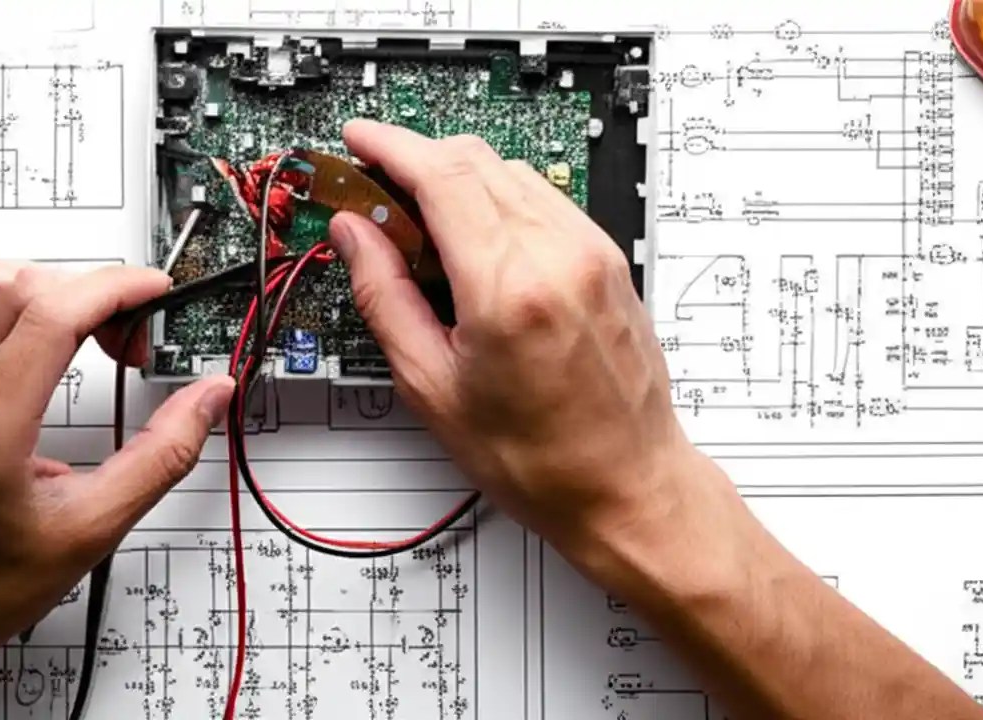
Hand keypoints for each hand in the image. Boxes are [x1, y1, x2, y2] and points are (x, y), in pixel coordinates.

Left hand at [0, 262, 234, 713]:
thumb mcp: (88, 532)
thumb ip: (160, 457)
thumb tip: (206, 399)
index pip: (50, 314)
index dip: (115, 288)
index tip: (154, 291)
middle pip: (26, 288)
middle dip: (96, 295)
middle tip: (135, 339)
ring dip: (54, 292)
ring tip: (94, 335)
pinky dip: (15, 308)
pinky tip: (45, 344)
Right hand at [328, 120, 720, 564]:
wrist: (627, 486)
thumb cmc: (539, 459)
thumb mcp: (433, 386)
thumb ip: (385, 297)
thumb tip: (355, 237)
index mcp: (509, 288)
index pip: (440, 176)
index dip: (390, 146)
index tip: (359, 140)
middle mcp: (559, 255)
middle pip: (475, 161)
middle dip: (416, 160)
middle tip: (374, 193)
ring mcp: (592, 253)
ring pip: (511, 173)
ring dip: (457, 178)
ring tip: (420, 228)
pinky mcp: (608, 260)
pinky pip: (543, 200)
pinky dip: (497, 200)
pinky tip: (472, 241)